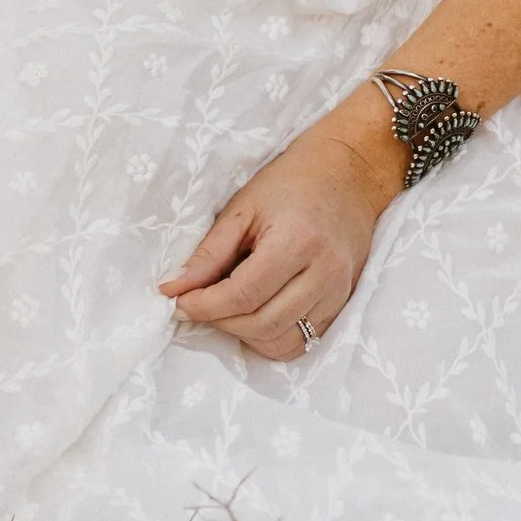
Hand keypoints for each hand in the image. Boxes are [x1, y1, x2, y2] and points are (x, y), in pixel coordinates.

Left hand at [159, 111, 402, 360]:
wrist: (346, 178)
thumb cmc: (288, 185)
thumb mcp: (241, 208)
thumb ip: (209, 252)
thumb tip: (174, 287)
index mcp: (296, 243)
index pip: (244, 294)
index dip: (205, 305)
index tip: (176, 302)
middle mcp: (324, 274)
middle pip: (263, 323)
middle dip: (220, 321)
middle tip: (195, 304)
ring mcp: (338, 294)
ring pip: (284, 341)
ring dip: (244, 334)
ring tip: (222, 309)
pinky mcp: (343, 306)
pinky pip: (303, 341)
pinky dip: (270, 337)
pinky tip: (251, 314)